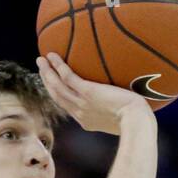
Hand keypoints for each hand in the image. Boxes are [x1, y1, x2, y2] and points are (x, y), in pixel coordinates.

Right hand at [36, 52, 154, 134]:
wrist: (136, 122)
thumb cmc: (137, 120)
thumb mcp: (125, 116)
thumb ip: (121, 108)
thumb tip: (130, 98)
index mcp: (87, 120)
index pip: (68, 106)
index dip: (59, 94)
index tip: (54, 85)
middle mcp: (80, 113)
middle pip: (58, 96)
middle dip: (48, 82)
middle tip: (41, 69)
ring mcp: (82, 104)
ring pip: (57, 87)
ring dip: (46, 73)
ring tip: (40, 60)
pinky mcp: (87, 93)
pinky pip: (67, 77)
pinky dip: (57, 66)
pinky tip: (52, 55)